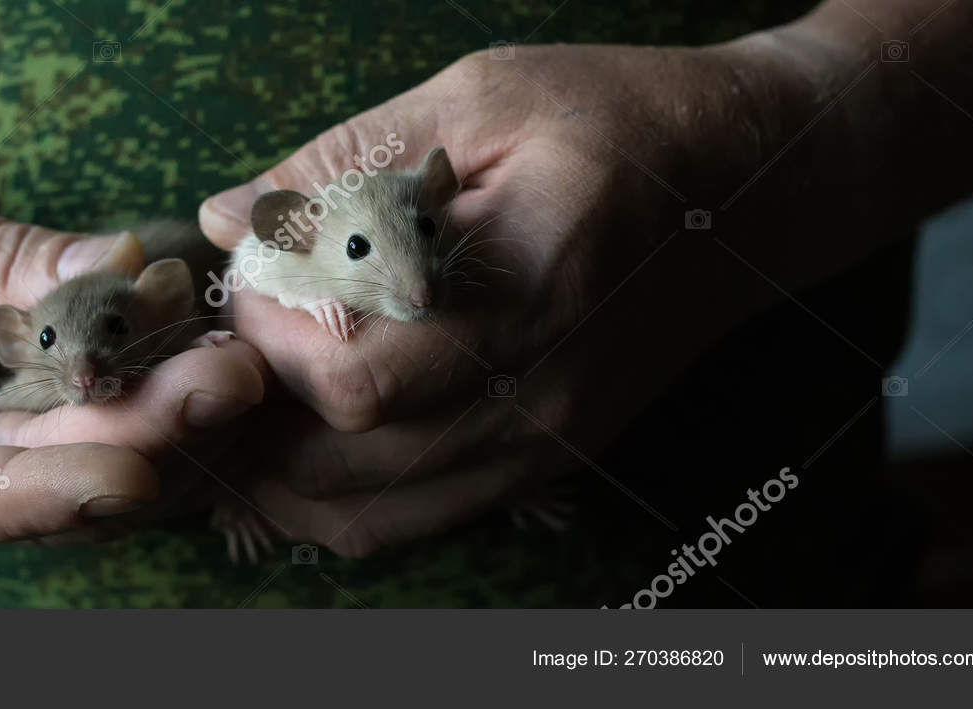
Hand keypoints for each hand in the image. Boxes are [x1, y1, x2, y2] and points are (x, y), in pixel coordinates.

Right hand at [0, 163, 265, 552]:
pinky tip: (201, 342)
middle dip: (136, 438)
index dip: (37, 495)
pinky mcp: (9, 439)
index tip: (133, 475)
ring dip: (161, 419)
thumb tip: (119, 269)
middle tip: (227, 378)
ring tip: (232, 358)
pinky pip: (84, 431)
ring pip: (73, 470)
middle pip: (28, 487)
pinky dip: (145, 391)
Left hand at [199, 43, 818, 556]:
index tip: (253, 275)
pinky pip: (409, 520)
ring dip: (278, 461)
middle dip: (259, 400)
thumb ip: (343, 159)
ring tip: (256, 385)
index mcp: (529, 283)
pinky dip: (331, 494)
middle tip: (243, 332)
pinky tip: (303, 434)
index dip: (272, 335)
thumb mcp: (480, 96)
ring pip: (365, 511)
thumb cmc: (613, 121)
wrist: (747, 186)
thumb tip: (225, 219)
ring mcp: (544, 440)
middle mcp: (541, 390)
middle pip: (348, 454)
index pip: (357, 371)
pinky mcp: (542, 462)